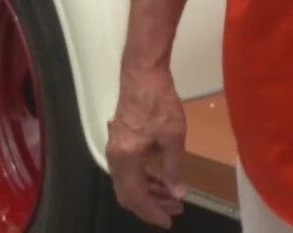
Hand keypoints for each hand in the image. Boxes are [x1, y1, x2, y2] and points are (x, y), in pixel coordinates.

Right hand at [106, 67, 186, 227]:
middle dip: (150, 205)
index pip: (135, 197)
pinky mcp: (120, 142)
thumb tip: (177, 193)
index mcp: (126, 160)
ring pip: (129, 182)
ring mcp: (115, 150)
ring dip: (149, 191)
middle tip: (174, 210)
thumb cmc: (160, 103)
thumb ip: (173, 168)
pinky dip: (145, 178)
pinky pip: (130, 170)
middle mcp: (115, 159)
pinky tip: (162, 180)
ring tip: (173, 197)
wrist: (142, 76)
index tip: (168, 221)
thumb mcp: (172, 137)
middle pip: (128, 194)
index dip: (151, 212)